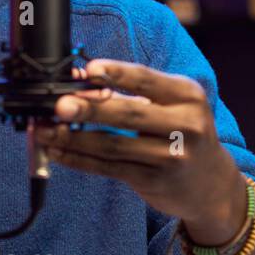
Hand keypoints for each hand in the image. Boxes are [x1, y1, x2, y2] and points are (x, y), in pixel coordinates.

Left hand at [34, 58, 245, 242]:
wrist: (211, 185)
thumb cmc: (181, 133)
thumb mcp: (173, 105)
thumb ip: (132, 92)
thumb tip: (77, 79)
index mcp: (188, 96)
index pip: (148, 80)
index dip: (116, 73)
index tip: (87, 69)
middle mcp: (186, 125)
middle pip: (128, 113)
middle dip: (88, 108)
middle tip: (58, 104)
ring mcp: (171, 157)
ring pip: (112, 145)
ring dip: (72, 138)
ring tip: (43, 130)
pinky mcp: (154, 181)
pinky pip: (108, 168)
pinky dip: (77, 159)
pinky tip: (56, 151)